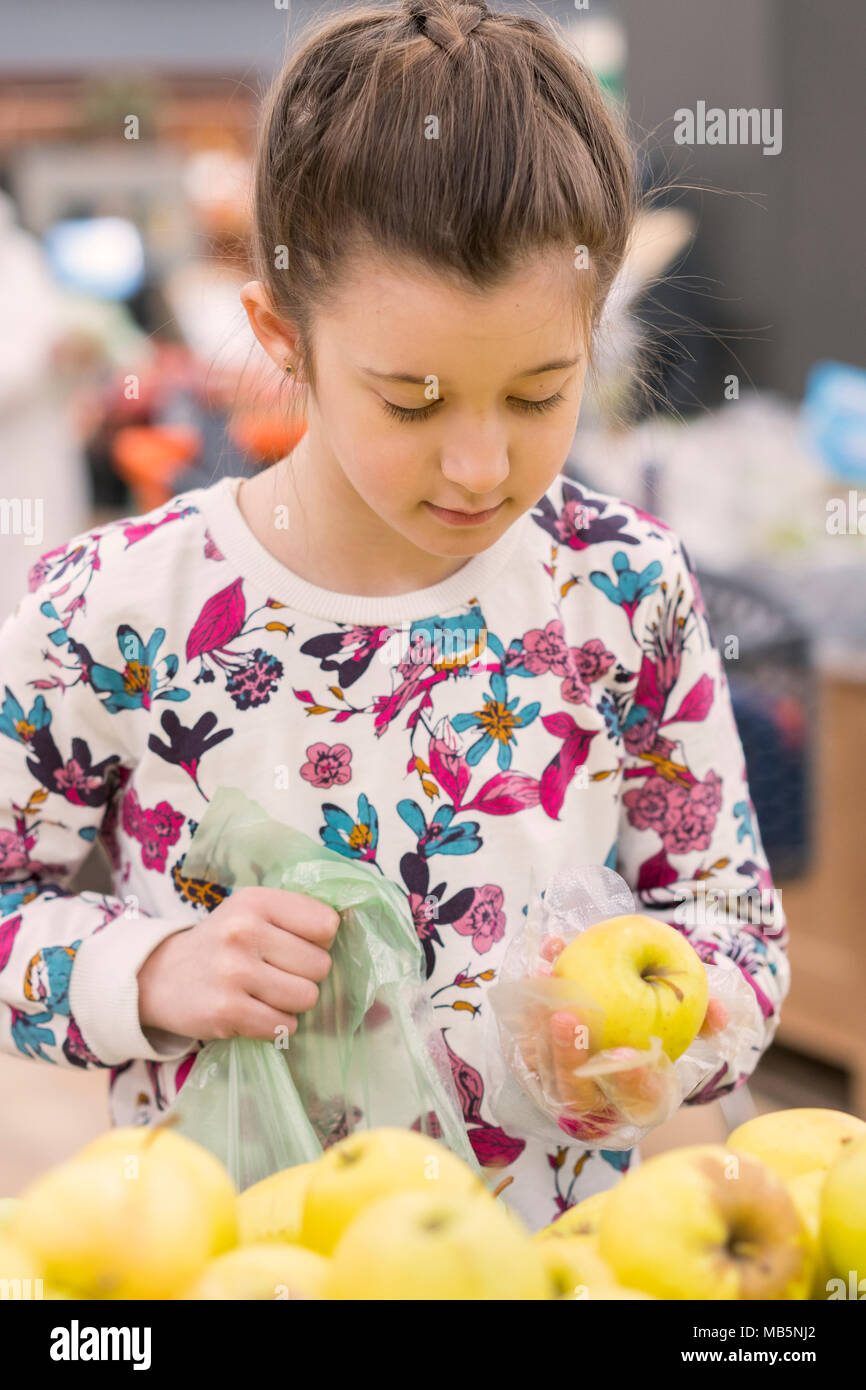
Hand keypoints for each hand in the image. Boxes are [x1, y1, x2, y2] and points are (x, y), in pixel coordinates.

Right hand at [137, 886, 339, 1042]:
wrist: (160, 976)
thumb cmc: (222, 942)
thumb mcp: (251, 911)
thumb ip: (296, 915)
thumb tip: (352, 928)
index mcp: (256, 900)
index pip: (326, 924)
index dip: (319, 941)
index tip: (297, 945)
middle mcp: (243, 931)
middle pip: (320, 965)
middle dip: (306, 975)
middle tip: (278, 973)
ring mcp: (233, 973)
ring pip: (306, 997)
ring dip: (293, 1003)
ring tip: (268, 994)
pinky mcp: (226, 1012)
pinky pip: (283, 1025)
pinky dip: (276, 1024)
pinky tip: (254, 1012)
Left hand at [517, 935, 724, 1140]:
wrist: (624, 1017)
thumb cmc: (661, 1021)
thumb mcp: (688, 1015)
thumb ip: (703, 1014)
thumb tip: (718, 1013)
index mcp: (641, 1100)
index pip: (637, 1103)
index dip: (630, 1082)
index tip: (626, 1053)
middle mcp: (598, 1102)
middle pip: (576, 1093)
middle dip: (568, 1056)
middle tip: (567, 1016)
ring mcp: (560, 1085)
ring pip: (541, 1068)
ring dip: (537, 1026)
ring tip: (545, 982)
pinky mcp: (535, 1059)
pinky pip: (524, 1034)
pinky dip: (527, 1000)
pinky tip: (540, 963)